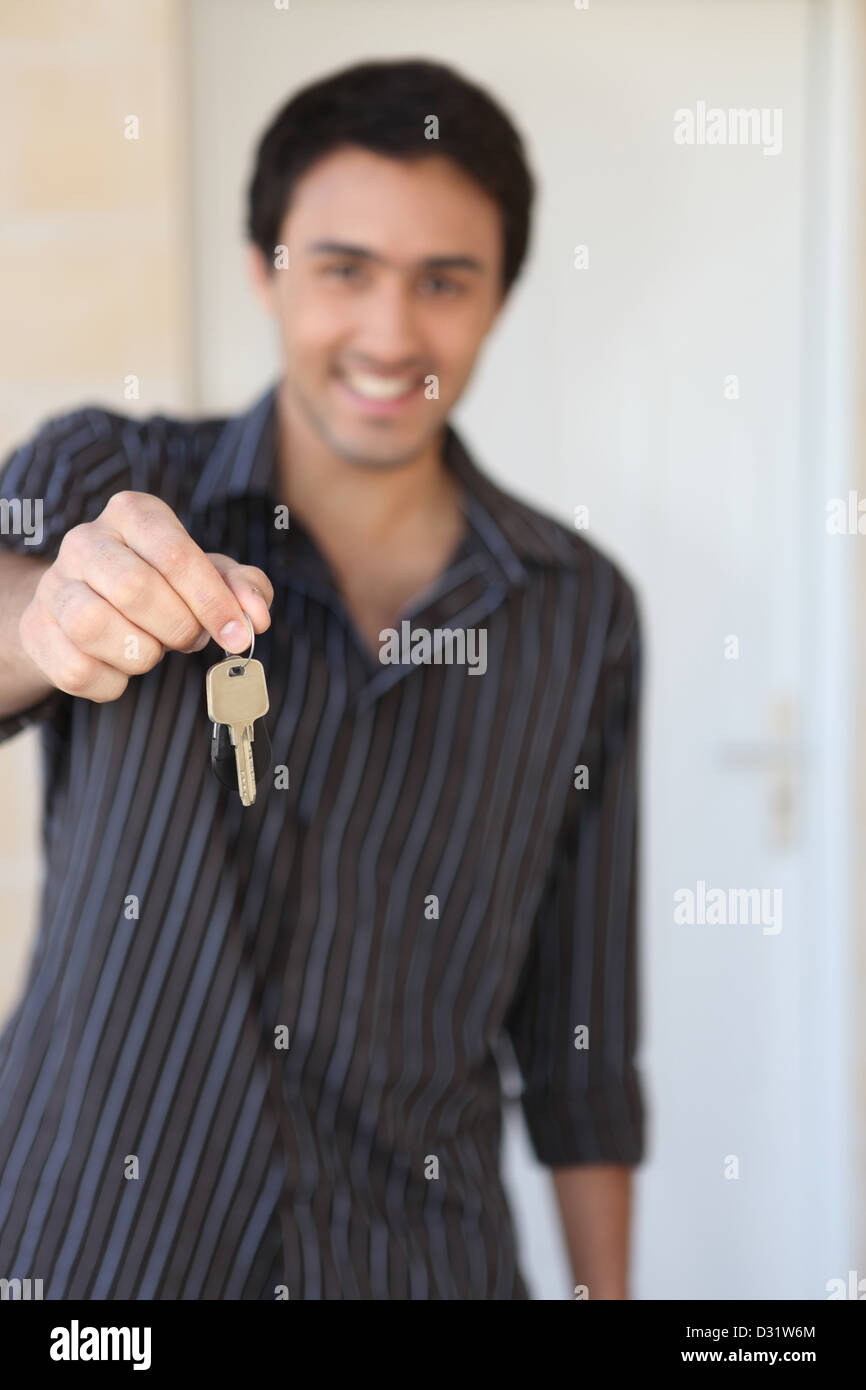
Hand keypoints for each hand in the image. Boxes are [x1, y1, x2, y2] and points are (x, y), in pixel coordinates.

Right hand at [18, 490, 272, 702]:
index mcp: (133, 514)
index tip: (238, 635)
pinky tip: (122, 666)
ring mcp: (54, 586)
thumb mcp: (208, 576)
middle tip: (191, 638)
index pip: (174, 553)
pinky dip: (113, 681)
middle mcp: (85, 541)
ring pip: (95, 626)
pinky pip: (78, 670)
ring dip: (142, 653)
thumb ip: (243, 588)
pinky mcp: (38, 631)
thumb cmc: (161, 586)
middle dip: (178, 626)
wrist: (88, 605)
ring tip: (153, 648)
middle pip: (135, 588)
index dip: (212, 600)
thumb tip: (256, 618)